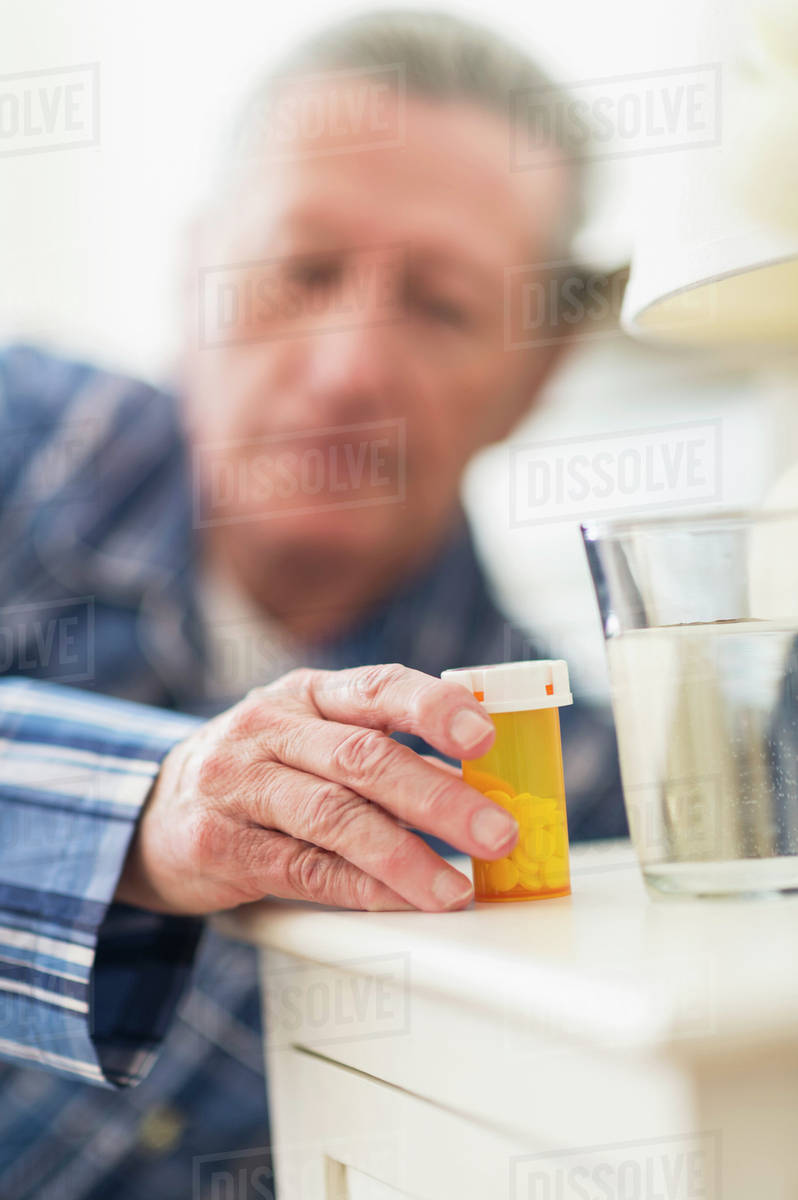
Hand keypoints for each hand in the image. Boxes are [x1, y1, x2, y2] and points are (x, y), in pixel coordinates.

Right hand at [114, 664, 518, 913]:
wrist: (155, 809)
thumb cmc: (260, 769)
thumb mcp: (312, 735)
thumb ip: (383, 747)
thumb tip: (478, 781)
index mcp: (308, 693)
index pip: (378, 685)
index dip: (434, 707)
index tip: (483, 736)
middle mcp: (269, 728)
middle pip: (363, 757)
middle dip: (438, 797)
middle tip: (495, 832)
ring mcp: (237, 783)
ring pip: (332, 816)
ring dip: (404, 856)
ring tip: (454, 888)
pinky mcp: (218, 842)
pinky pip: (299, 868)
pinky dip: (356, 888)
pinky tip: (398, 901)